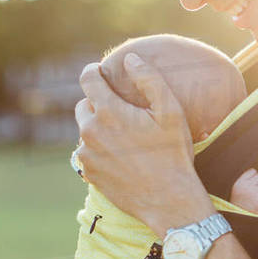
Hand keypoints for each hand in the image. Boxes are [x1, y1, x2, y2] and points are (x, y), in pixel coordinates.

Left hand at [72, 54, 214, 234]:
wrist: (169, 200)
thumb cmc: (173, 154)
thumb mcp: (171, 112)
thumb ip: (149, 79)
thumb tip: (130, 58)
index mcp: (109, 111)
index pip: (87, 78)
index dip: (94, 71)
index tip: (101, 72)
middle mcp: (90, 131)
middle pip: (84, 105)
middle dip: (99, 104)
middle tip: (123, 113)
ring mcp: (86, 154)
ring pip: (86, 131)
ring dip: (99, 129)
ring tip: (126, 139)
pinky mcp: (88, 173)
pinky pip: (88, 153)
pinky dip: (99, 151)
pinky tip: (122, 158)